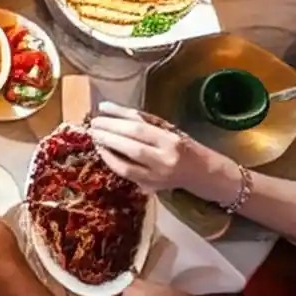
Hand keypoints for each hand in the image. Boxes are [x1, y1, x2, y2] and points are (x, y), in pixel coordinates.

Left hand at [89, 102, 236, 202]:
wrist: (201, 172)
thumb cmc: (182, 144)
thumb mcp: (165, 127)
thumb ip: (138, 118)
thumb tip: (106, 107)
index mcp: (171, 141)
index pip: (138, 130)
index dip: (116, 121)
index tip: (99, 113)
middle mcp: (164, 161)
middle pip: (130, 147)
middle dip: (108, 135)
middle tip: (93, 126)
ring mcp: (157, 177)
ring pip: (125, 165)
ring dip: (106, 151)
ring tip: (96, 138)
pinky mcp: (150, 187)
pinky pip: (126, 175)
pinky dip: (112, 162)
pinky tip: (104, 152)